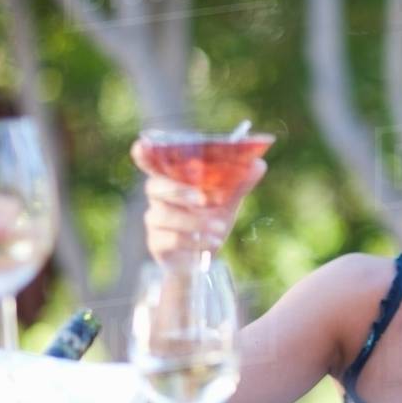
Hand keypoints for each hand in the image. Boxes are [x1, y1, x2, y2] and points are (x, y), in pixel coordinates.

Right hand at [131, 139, 264, 263]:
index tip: (142, 144)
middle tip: (204, 200)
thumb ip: (239, 183)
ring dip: (194, 222)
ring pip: (164, 215)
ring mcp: (154, 221)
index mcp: (172, 180)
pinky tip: (212, 243)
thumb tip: (259, 163)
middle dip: (179, 191)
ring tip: (220, 229)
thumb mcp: (226, 202)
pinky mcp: (156, 243)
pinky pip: (170, 239)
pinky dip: (194, 241)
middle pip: (154, 186)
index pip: (151, 163)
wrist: (203, 258)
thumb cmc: (209, 221)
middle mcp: (158, 198)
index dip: (144, 154)